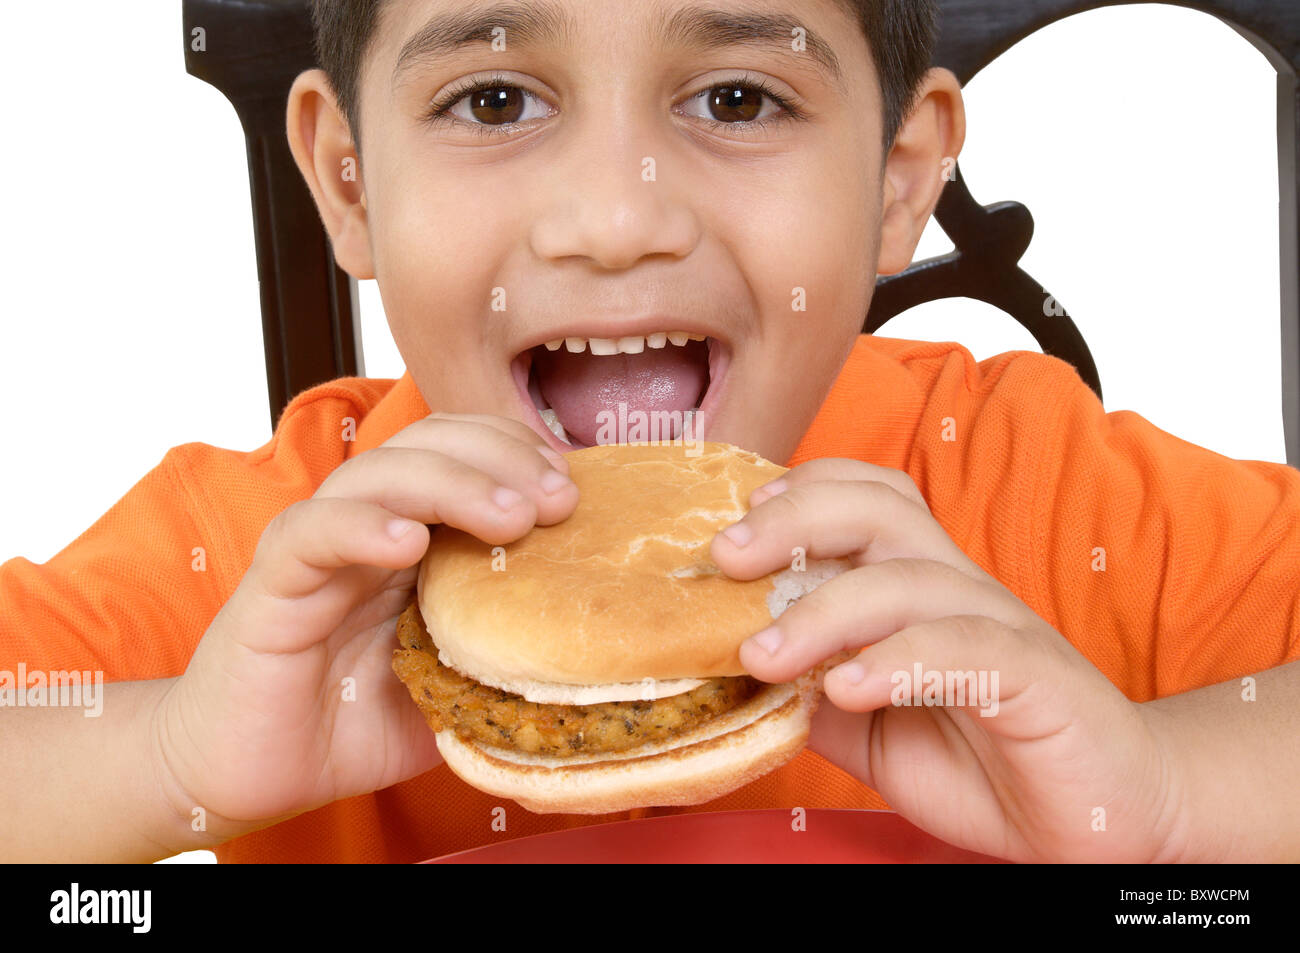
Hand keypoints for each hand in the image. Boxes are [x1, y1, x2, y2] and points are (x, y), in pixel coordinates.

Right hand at [151, 414, 578, 843]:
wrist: (258, 772)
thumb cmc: (356, 721)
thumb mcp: (457, 680)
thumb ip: (506, 646)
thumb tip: (588, 637)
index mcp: (413, 533)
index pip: (465, 451)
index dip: (519, 453)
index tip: (573, 492)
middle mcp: (367, 525)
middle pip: (430, 445)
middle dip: (503, 457)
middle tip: (557, 501)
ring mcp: (318, 547)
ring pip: (379, 475)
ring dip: (452, 483)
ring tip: (510, 518)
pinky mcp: (272, 586)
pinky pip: (313, 533)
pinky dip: (364, 525)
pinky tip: (410, 545)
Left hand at [709, 458, 1185, 861]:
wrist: (1097, 814)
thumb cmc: (985, 757)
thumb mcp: (872, 731)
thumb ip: (812, 698)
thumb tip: (733, 677)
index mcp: (922, 586)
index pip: (868, 497)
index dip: (801, 492)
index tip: (735, 524)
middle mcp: (960, 588)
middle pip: (881, 510)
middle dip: (795, 520)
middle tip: (726, 558)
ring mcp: (1000, 626)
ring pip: (909, 579)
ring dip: (824, 612)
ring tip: (764, 655)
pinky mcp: (1035, 677)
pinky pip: (965, 648)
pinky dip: (898, 660)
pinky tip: (849, 690)